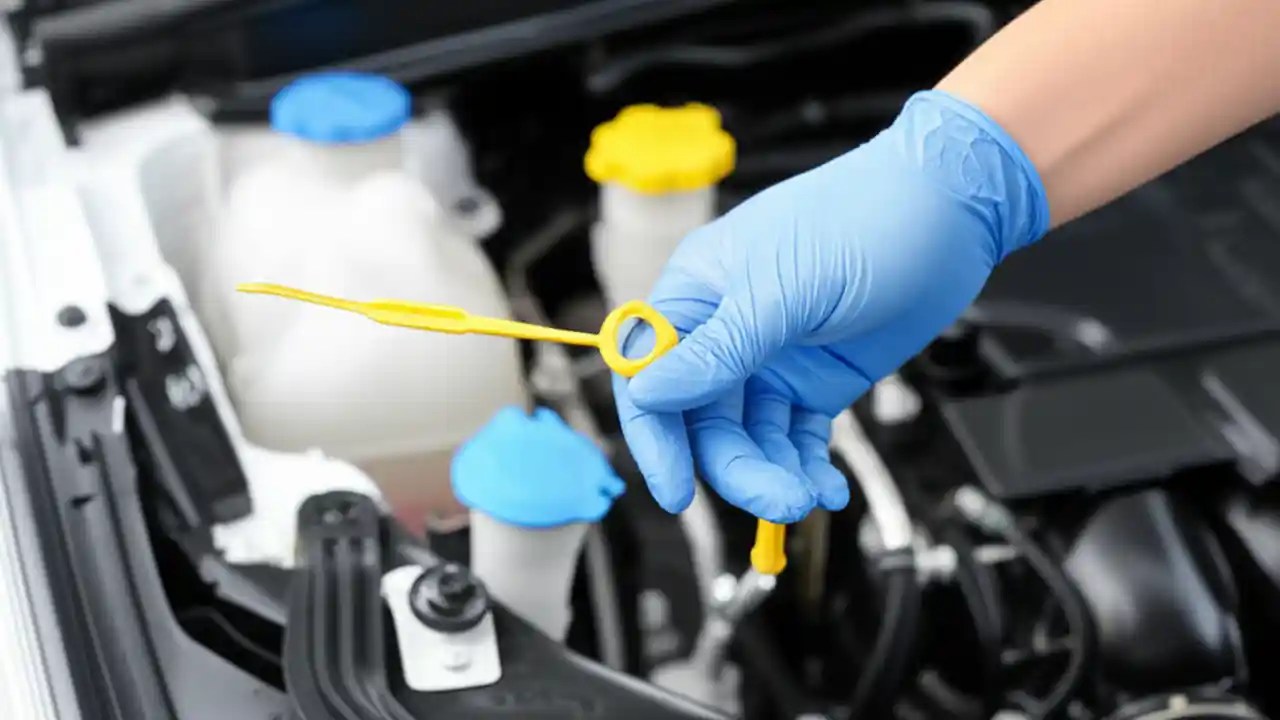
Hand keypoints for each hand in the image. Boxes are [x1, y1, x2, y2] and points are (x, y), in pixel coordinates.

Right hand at [614, 90, 1048, 522]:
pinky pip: (796, 438)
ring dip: (775, 474)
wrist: (949, 211)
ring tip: (808, 496)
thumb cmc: (862, 218)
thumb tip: (648, 392)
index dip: (656, 437)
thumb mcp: (783, 290)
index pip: (649, 377)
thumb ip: (718, 350)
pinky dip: (806, 468)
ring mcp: (771, 360)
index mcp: (696, 296)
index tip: (676, 492)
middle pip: (704, 423)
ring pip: (751, 439)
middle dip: (737, 468)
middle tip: (778, 499)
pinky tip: (826, 488)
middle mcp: (725, 332)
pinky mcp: (816, 382)